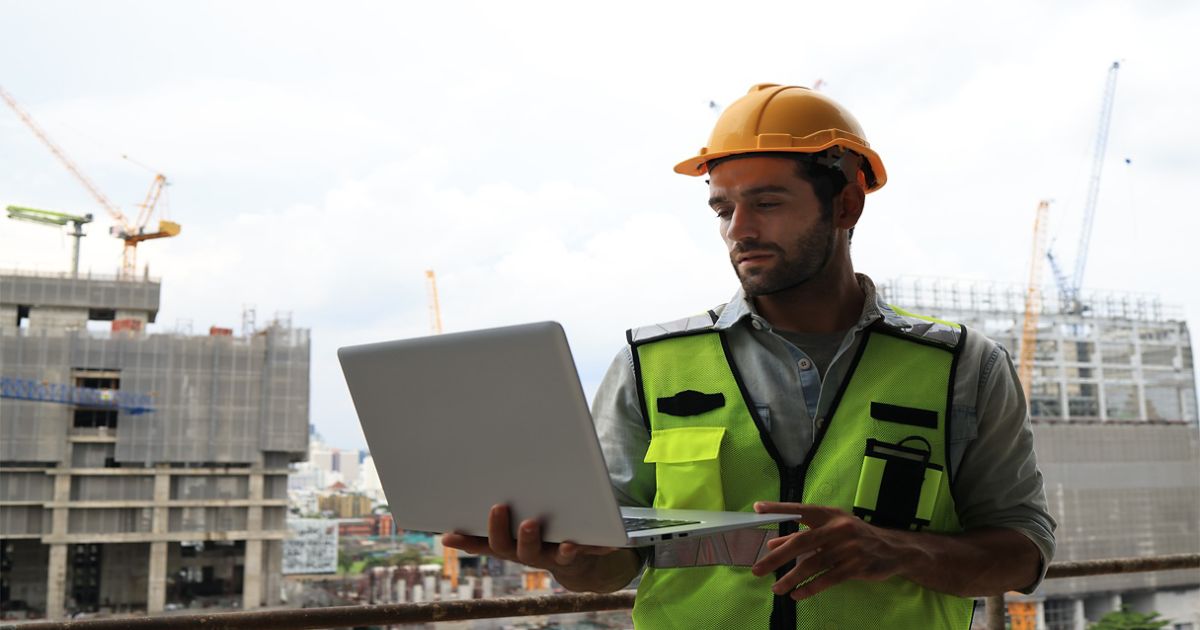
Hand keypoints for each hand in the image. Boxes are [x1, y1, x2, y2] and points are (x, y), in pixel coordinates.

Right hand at [441, 504, 619, 583]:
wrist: (582, 562)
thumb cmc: (547, 532)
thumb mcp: (523, 522)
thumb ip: (505, 511)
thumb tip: (471, 504)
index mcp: (510, 543)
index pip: (482, 542)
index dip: (465, 540)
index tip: (448, 535)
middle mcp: (525, 552)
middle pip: (506, 547)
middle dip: (498, 528)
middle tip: (497, 507)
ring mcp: (547, 555)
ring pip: (535, 552)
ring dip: (529, 539)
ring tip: (529, 523)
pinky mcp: (573, 555)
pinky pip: (573, 554)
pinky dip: (573, 547)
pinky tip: (573, 541)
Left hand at [751, 502, 913, 599]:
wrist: (894, 549)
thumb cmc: (855, 536)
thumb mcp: (831, 529)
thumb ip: (802, 535)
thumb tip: (772, 543)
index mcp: (830, 515)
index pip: (800, 510)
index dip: (779, 509)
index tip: (758, 509)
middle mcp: (838, 529)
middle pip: (801, 543)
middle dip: (776, 558)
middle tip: (757, 569)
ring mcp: (848, 548)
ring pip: (812, 564)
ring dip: (791, 578)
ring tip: (776, 588)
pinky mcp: (857, 566)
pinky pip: (828, 579)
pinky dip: (810, 588)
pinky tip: (797, 594)